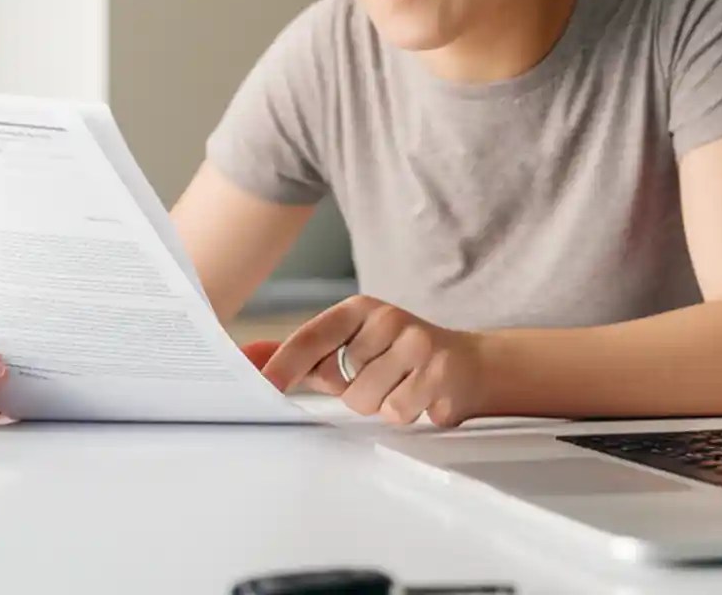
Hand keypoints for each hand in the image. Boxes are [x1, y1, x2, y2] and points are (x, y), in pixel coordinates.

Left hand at [260, 296, 486, 427]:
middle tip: (380, 379)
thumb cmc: (400, 357)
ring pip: (366, 400)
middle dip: (353, 391)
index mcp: (361, 309)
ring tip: (401, 387)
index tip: (261, 386)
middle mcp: (388, 319)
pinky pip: (396, 411)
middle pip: (339, 380)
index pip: (312, 336)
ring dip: (380, 404)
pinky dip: (405, 412)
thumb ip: (306, 356)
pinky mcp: (438, 372)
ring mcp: (416, 343)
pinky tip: (420, 396)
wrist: (469, 364)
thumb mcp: (354, 346)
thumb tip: (251, 359)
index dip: (284, 364)